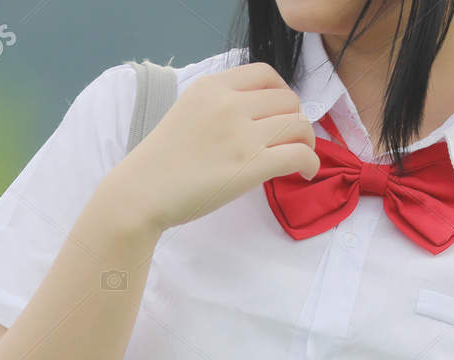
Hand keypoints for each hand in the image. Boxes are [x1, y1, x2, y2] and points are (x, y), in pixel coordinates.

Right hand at [107, 62, 320, 233]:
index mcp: (212, 86)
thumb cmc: (161, 160)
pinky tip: (306, 172)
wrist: (142, 192)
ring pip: (298, 125)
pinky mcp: (250, 166)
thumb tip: (257, 114)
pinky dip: (311, 162)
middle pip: (288, 100)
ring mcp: (241, 135)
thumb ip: (219, 105)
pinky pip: (299, 154)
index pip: (265, 74)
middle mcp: (229, 104)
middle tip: (291, 139)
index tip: (280, 111)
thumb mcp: (187, 111)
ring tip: (301, 156)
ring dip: (307, 141)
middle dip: (295, 119)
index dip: (281, 92)